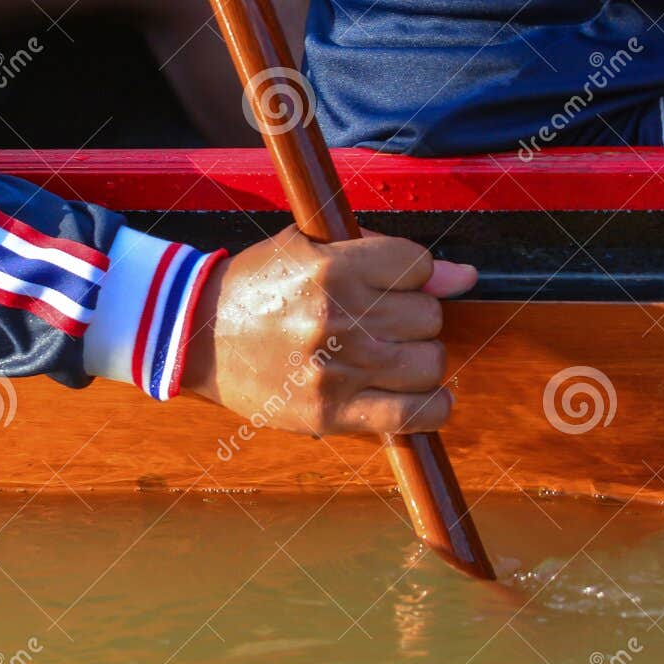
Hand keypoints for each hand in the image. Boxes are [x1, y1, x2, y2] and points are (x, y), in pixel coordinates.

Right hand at [180, 227, 475, 434]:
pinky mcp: (331, 412)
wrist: (198, 337)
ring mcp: (337, 368)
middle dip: (411, 316)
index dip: (411, 275)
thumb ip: (387, 256)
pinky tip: (420, 395)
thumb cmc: (257, 288)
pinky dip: (432, 406)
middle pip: (427, 315)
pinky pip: (414, 413)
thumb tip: (465, 277)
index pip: (418, 266)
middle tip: (379, 322)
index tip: (392, 285)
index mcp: (331, 267)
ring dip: (417, 358)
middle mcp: (338, 317)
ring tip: (387, 356)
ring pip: (430, 361)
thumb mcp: (310, 249)